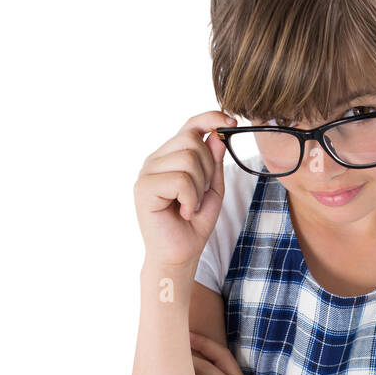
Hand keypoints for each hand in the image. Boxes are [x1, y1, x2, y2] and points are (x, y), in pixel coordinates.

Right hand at [132, 110, 237, 268]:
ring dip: (198, 187)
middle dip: (207, 167)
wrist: (179, 256)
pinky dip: (190, 199)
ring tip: (190, 206)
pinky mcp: (143, 188)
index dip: (210, 119)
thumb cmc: (193, 225)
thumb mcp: (212, 190)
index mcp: (170, 157)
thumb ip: (215, 163)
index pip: (190, 126)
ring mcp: (147, 172)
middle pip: (192, 140)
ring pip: (188, 159)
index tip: (232, 122)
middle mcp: (156, 160)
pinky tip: (183, 212)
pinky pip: (180, 180)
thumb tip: (217, 135)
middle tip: (201, 194)